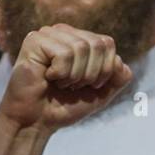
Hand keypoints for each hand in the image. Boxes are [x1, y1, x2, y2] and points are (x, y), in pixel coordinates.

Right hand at [0, 25, 133, 134]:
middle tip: (72, 85)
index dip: (104, 70)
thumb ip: (118, 76)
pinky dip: (61, 74)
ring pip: (82, 48)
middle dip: (91, 74)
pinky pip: (64, 54)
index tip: (88, 85)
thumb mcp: (101, 92)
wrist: (37, 122)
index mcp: (80, 38)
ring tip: (59, 82)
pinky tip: (47, 77)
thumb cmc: (66, 105)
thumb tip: (119, 62)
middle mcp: (64, 32)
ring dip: (74, 75)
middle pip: (98, 44)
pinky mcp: (34, 41)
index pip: (107, 43)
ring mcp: (48, 34)